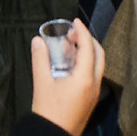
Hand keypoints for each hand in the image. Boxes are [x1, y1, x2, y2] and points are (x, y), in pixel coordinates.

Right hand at [28, 21, 104, 135]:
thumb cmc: (49, 113)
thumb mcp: (41, 83)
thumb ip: (40, 59)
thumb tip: (37, 41)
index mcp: (85, 78)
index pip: (88, 46)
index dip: (82, 31)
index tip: (75, 22)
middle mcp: (94, 85)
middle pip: (98, 54)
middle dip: (88, 40)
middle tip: (72, 34)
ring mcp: (94, 94)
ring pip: (97, 65)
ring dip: (87, 52)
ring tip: (69, 48)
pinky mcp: (90, 100)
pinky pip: (93, 76)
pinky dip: (86, 64)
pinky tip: (69, 66)